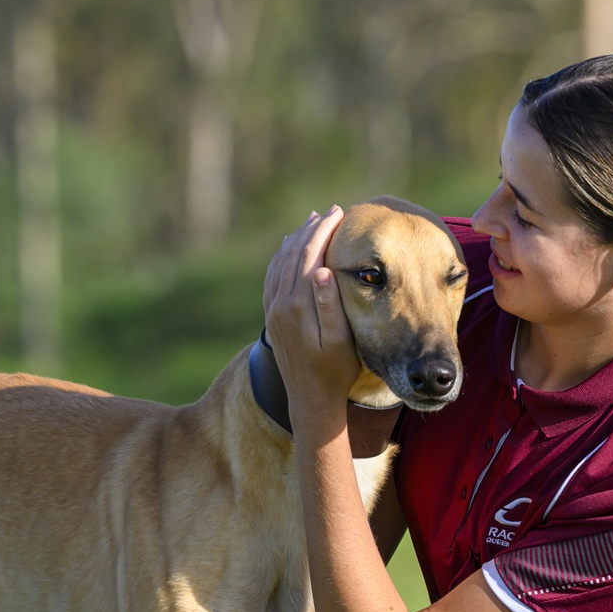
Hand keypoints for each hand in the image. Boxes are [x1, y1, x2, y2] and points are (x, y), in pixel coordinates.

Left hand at [262, 207, 360, 437]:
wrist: (310, 400)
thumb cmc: (335, 373)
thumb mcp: (340, 342)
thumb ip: (330, 305)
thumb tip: (321, 270)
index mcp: (297, 307)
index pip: (309, 256)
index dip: (324, 231)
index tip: (339, 214)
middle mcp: (279, 305)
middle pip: (293, 254)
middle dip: (312, 229)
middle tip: (331, 211)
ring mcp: (272, 311)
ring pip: (280, 263)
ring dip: (296, 239)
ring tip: (312, 221)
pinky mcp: (271, 317)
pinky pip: (272, 277)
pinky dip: (282, 257)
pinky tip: (290, 248)